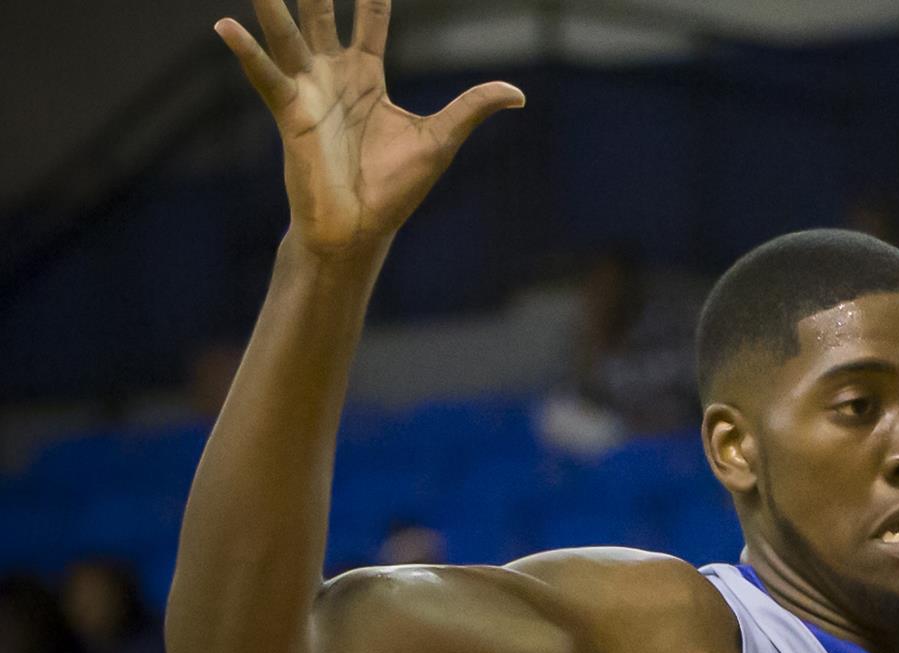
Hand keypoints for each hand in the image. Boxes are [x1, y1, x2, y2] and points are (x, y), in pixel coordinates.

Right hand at [216, 0, 523, 256]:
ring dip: (272, 5)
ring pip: (288, 35)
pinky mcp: (291, 114)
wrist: (361, 229)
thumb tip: (518, 93)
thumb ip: (472, 107)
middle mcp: (332, 76)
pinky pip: (267, 77)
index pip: (369, 20)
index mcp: (366, 77)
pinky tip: (224, 25)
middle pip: (321, 15)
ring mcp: (309, 91)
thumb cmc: (395, 189)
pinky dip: (246, 53)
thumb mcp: (441, 139)